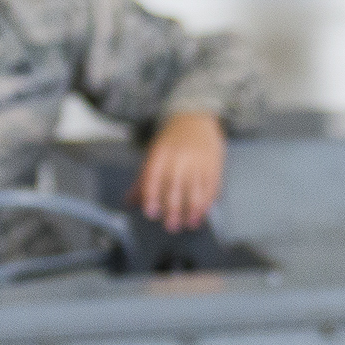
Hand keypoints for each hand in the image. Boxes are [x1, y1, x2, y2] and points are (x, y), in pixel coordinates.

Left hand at [135, 114, 225, 230]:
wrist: (196, 118)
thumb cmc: (172, 139)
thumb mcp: (154, 154)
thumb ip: (144, 179)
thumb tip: (130, 202)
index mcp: (161, 153)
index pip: (154, 176)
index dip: (152, 196)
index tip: (151, 213)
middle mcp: (180, 157)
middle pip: (176, 186)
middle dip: (174, 209)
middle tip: (171, 226)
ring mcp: (199, 161)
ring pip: (197, 189)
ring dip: (194, 210)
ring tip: (190, 224)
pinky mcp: (214, 165)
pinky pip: (212, 187)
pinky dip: (207, 202)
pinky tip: (202, 213)